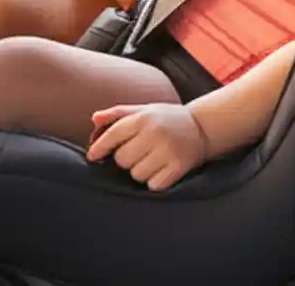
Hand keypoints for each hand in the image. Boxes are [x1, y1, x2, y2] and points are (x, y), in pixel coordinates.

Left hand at [85, 103, 208, 190]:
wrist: (202, 127)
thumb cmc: (166, 119)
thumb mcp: (143, 110)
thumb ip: (118, 114)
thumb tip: (94, 118)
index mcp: (144, 118)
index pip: (113, 135)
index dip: (99, 148)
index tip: (92, 156)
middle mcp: (156, 133)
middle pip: (122, 159)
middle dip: (124, 159)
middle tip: (135, 153)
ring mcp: (168, 151)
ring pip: (136, 174)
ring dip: (139, 171)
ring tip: (149, 161)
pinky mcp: (179, 167)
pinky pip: (153, 185)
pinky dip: (154, 181)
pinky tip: (159, 170)